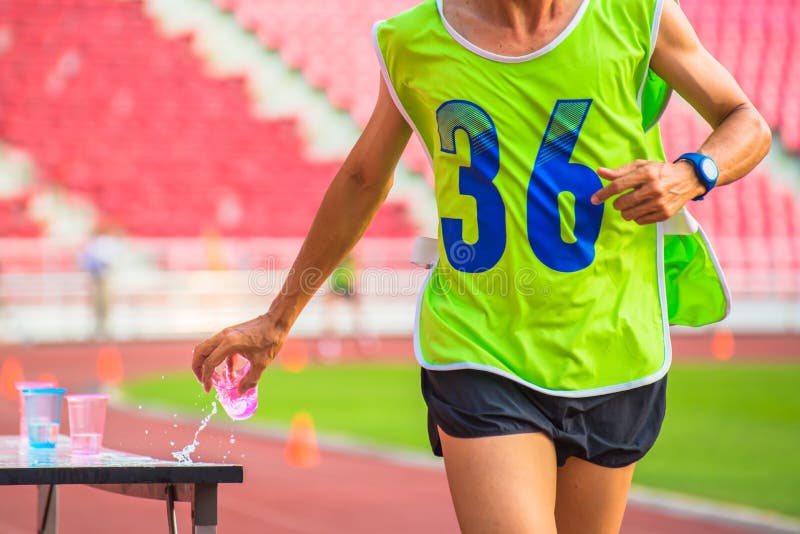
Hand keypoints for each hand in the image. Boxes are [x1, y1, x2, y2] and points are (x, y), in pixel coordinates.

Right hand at [192, 314, 286, 393]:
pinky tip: (230, 371)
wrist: (276, 321)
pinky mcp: (230, 334)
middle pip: (200, 352)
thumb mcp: (262, 363)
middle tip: (204, 381)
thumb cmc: (270, 340)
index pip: (210, 363)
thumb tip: (240, 392)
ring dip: (206, 363)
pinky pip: (218, 347)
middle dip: (197, 368)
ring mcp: (226, 333)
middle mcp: (223, 336)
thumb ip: (250, 379)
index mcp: (229, 343)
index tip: (209, 389)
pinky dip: (219, 359)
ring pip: (206, 348)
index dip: (207, 378)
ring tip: (215, 378)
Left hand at [591, 160, 705, 224]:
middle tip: (623, 199)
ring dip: (626, 211)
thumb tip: (600, 172)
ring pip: (629, 215)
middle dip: (617, 203)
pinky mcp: (664, 214)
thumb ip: (620, 171)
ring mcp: (660, 202)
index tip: (594, 199)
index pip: (618, 186)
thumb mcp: (641, 166)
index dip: (603, 193)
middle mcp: (654, 188)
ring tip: (632, 204)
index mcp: (646, 173)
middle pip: (622, 203)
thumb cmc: (660, 171)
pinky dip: (637, 216)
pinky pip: (640, 221)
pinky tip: (643, 208)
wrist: (688, 179)